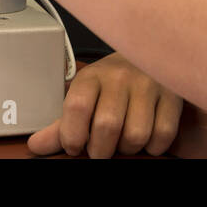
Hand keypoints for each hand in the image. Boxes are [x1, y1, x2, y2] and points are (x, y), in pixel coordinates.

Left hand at [28, 53, 182, 157]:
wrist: (145, 56)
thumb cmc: (111, 84)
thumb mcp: (83, 97)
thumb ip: (62, 125)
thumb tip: (35, 146)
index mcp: (92, 76)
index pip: (77, 106)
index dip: (72, 135)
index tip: (74, 146)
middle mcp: (120, 76)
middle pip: (107, 126)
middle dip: (101, 149)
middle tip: (100, 149)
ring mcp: (148, 84)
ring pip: (136, 135)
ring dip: (128, 148)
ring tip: (124, 140)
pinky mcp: (171, 95)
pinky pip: (162, 134)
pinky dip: (153, 145)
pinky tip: (146, 136)